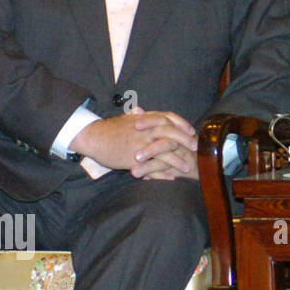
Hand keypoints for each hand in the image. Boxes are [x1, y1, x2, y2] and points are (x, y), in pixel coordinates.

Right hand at [71, 108, 198, 175]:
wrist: (93, 137)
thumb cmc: (110, 128)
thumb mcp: (127, 118)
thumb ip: (140, 116)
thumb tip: (142, 111)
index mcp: (146, 119)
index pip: (170, 118)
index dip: (182, 124)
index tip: (191, 131)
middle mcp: (146, 130)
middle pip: (172, 133)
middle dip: (186, 141)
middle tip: (196, 148)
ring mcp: (141, 144)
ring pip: (165, 152)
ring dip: (178, 160)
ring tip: (187, 167)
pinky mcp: (134, 158)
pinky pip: (152, 167)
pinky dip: (163, 174)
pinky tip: (171, 178)